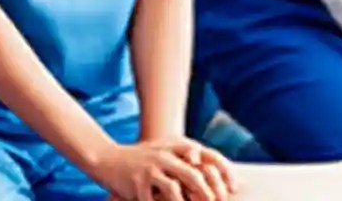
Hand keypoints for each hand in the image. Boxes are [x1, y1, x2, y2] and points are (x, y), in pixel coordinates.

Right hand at [93, 138, 236, 200]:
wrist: (107, 159)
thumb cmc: (142, 159)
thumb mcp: (165, 153)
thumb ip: (189, 162)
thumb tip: (226, 181)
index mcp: (174, 146)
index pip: (207, 156)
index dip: (224, 173)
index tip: (234, 188)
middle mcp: (163, 155)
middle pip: (193, 175)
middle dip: (208, 195)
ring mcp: (149, 169)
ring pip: (174, 190)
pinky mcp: (137, 183)